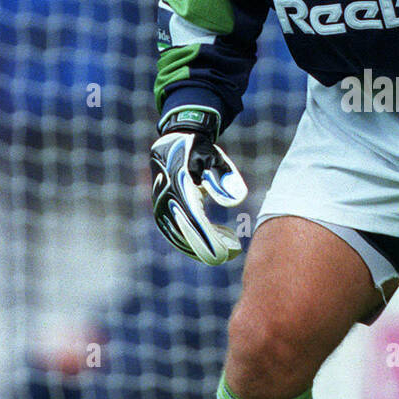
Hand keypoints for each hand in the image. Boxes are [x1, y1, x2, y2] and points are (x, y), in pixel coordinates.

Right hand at [150, 107, 247, 264]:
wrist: (172, 143)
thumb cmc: (198, 150)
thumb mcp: (214, 159)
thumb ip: (225, 178)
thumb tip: (236, 202)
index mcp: (180, 189)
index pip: (196, 222)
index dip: (212, 240)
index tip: (228, 251)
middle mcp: (167, 201)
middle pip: (187, 235)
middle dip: (208, 250)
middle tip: (230, 256)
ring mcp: (162, 208)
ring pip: (180, 237)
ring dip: (201, 247)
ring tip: (226, 249)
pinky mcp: (162, 211)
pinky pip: (176, 232)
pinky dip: (193, 241)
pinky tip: (215, 238)